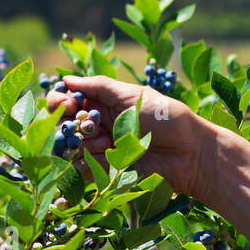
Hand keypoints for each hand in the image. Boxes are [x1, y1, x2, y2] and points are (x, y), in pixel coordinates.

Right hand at [45, 74, 215, 198]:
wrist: (189, 153)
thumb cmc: (165, 117)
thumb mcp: (131, 94)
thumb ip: (98, 86)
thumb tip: (66, 78)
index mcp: (102, 103)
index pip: (67, 99)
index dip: (60, 100)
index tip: (69, 103)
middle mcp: (97, 125)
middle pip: (62, 124)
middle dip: (69, 124)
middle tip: (89, 126)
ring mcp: (99, 149)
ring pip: (69, 146)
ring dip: (83, 143)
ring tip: (106, 143)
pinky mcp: (104, 171)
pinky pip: (80, 168)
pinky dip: (87, 162)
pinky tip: (107, 156)